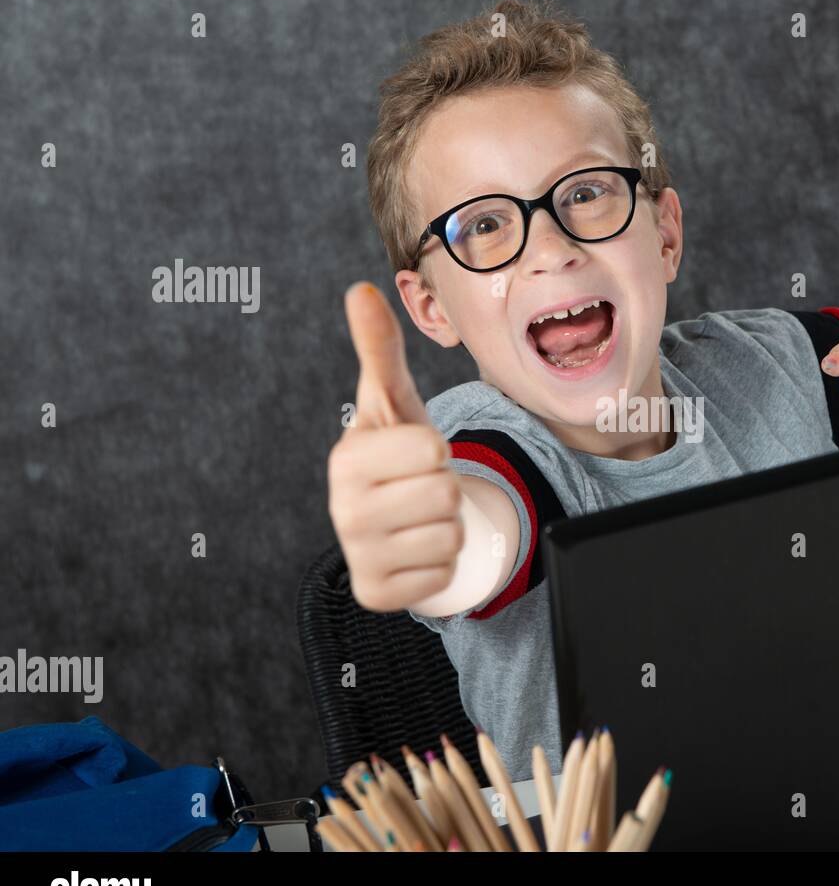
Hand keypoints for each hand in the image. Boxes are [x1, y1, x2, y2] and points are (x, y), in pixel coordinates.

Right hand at [327, 282, 464, 611]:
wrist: (394, 518)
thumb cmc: (397, 452)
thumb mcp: (394, 401)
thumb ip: (380, 347)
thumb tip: (361, 290)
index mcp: (346, 459)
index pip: (431, 450)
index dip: (436, 450)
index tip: (415, 455)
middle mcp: (342, 511)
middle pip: (443, 493)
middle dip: (445, 489)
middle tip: (421, 488)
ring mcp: (357, 556)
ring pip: (449, 534)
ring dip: (448, 525)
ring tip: (420, 516)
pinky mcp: (377, 594)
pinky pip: (444, 573)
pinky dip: (440, 563)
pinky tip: (415, 550)